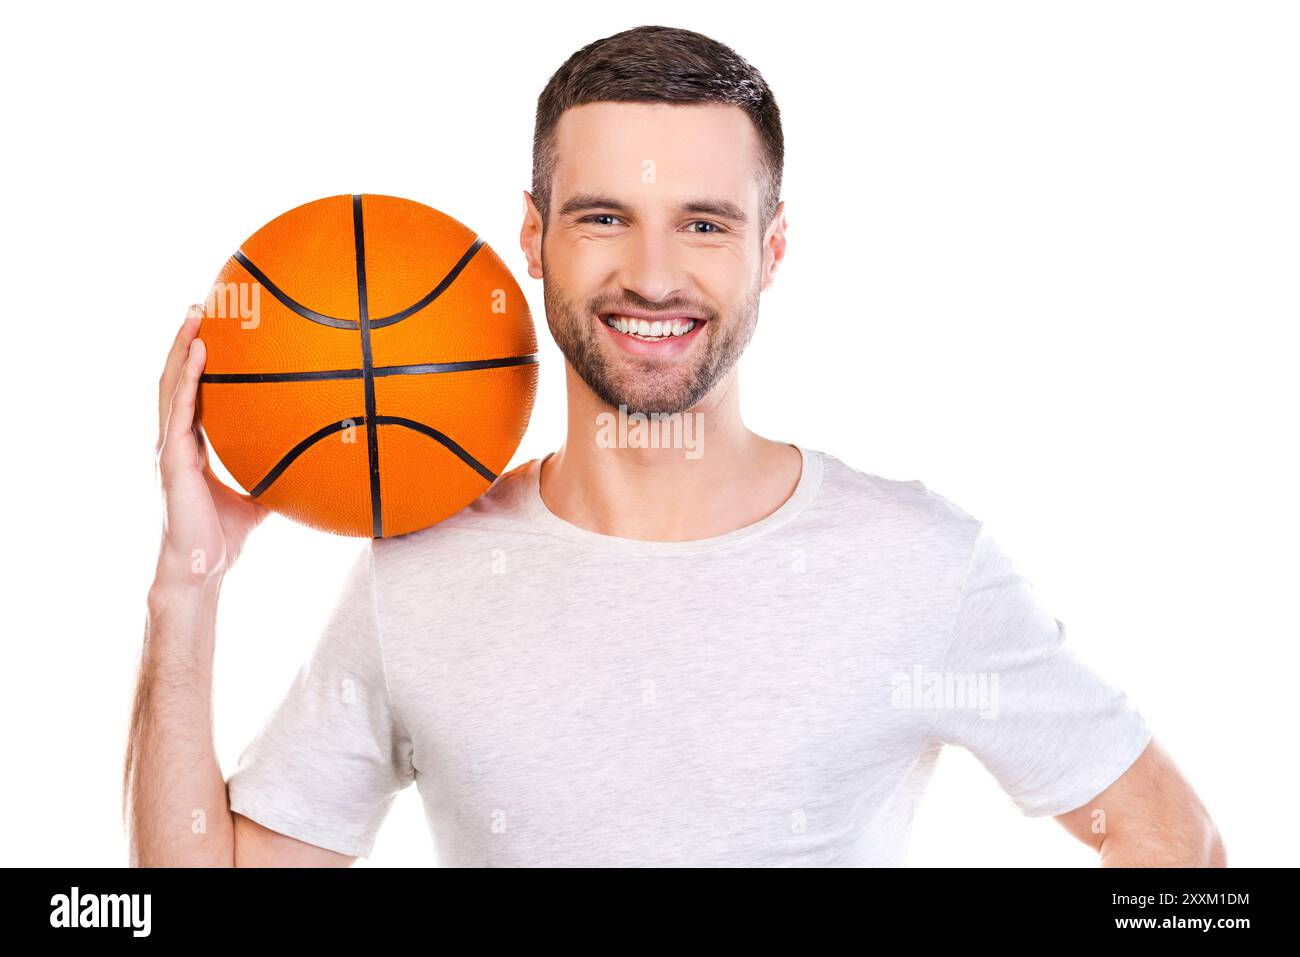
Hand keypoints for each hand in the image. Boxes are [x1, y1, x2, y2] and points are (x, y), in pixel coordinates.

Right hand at [154, 304, 268, 584]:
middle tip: (200, 305)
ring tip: (195, 314)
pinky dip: (188, 378)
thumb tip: (318, 462)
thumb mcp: (261, 497)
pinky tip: (201, 353)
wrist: (202, 568)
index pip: (192, 394)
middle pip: (176, 379)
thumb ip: (277, 475)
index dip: (196, 363)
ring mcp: (168, 448)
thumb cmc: (226, 537)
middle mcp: (175, 440)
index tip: (210, 330)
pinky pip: (179, 409)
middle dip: (185, 341)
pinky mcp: (172, 459)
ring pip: (171, 385)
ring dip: (182, 347)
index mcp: (191, 446)